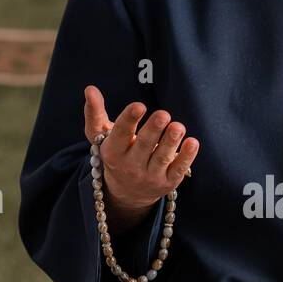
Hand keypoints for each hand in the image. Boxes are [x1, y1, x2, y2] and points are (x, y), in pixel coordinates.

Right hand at [83, 85, 199, 234]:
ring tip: (178, 126)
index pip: (120, 134)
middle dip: (153, 130)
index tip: (139, 105)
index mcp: (113, 152)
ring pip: (162, 157)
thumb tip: (90, 89)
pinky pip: (178, 169)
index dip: (129, 120)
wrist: (128, 192)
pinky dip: (186, 156)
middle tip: (163, 114)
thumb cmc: (116, 154)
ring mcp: (150, 176)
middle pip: (143, 146)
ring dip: (171, 141)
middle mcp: (131, 166)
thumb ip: (95, 113)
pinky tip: (192, 142)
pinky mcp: (168, 182)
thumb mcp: (101, 137)